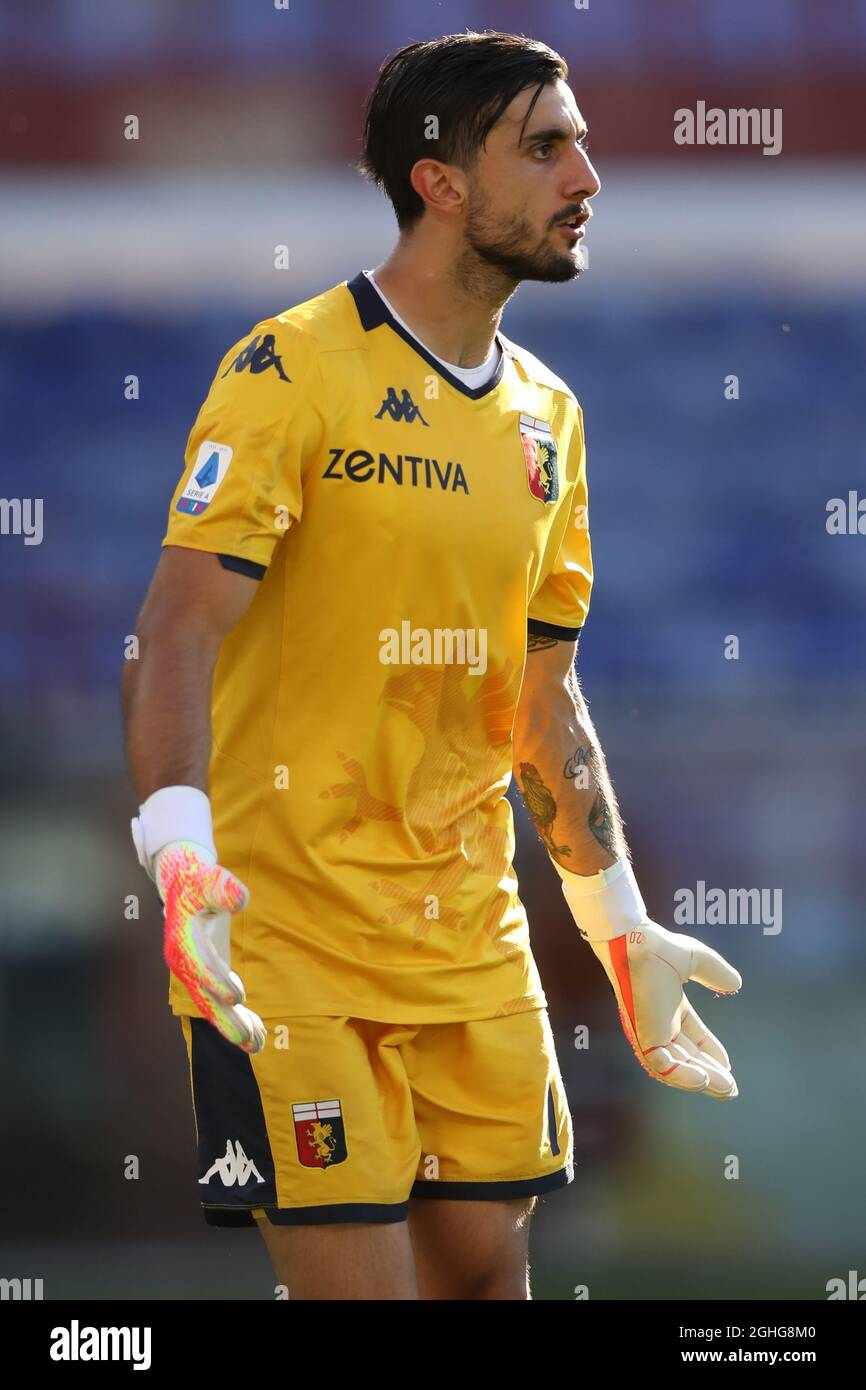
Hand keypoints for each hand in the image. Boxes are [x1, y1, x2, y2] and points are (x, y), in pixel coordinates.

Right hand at [156, 840, 265, 1053]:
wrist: (183, 887)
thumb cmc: (197, 882)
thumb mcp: (208, 878)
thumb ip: (222, 887)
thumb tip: (241, 899)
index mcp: (182, 940)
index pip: (198, 965)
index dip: (216, 981)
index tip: (237, 997)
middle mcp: (184, 963)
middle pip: (203, 996)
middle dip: (224, 1020)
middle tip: (246, 1038)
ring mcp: (193, 974)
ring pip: (212, 1006)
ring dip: (233, 1027)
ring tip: (257, 1045)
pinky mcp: (205, 977)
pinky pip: (219, 1002)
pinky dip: (238, 1018)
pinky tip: (257, 1034)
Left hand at [587, 920, 740, 1098]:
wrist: (636, 945)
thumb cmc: (658, 948)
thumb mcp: (696, 960)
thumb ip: (715, 973)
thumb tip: (736, 984)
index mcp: (670, 1009)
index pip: (694, 1038)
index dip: (711, 1053)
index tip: (728, 1067)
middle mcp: (661, 1025)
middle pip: (687, 1059)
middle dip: (711, 1075)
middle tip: (731, 1090)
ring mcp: (652, 1033)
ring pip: (677, 1068)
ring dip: (702, 1080)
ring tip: (724, 1089)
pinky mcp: (645, 1038)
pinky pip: (663, 1066)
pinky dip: (682, 1076)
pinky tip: (703, 1079)